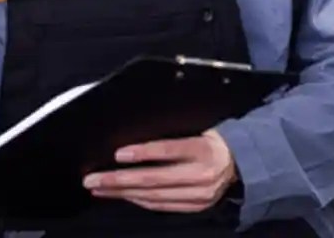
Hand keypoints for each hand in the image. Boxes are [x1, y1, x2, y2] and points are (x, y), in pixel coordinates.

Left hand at [83, 129, 236, 212]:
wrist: (239, 162)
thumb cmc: (209, 139)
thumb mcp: (196, 127)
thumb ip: (170, 132)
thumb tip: (133, 132)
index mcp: (202, 148)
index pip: (169, 150)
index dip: (142, 153)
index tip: (118, 154)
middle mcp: (202, 174)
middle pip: (155, 179)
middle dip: (119, 180)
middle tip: (94, 179)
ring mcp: (200, 194)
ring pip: (154, 196)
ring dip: (122, 193)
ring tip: (99, 188)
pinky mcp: (196, 206)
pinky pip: (161, 205)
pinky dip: (138, 200)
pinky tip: (121, 195)